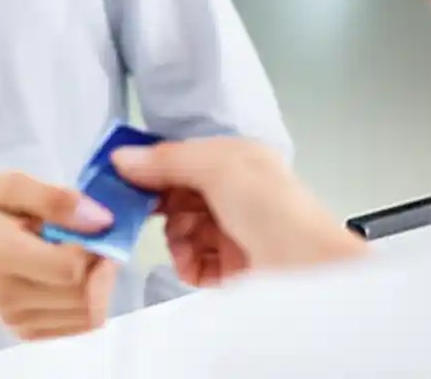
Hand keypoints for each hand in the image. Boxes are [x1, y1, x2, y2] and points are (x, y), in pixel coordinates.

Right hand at [0, 172, 118, 340]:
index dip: (94, 249)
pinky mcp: (24, 330)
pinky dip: (89, 299)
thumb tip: (100, 219)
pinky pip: (79, 323)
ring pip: (87, 313)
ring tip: (82, 254)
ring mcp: (16, 318)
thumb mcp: (9, 185)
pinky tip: (74, 275)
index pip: (69, 269)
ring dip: (99, 283)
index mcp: (2, 254)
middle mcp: (9, 295)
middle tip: (93, 238)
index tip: (92, 225)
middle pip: (83, 295)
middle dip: (102, 266)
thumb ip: (54, 199)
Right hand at [111, 139, 365, 286]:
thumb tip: (126, 156)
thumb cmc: (284, 216)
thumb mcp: (221, 168)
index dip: (148, 166)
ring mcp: (230, 231)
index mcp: (235, 160)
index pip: (177, 158)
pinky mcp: (229, 267)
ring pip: (178, 232)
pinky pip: (190, 263)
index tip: (119, 176)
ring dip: (176, 241)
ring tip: (189, 243)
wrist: (311, 274)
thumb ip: (169, 159)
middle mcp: (232, 194)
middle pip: (173, 198)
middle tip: (142, 214)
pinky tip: (197, 264)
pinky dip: (188, 266)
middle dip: (159, 208)